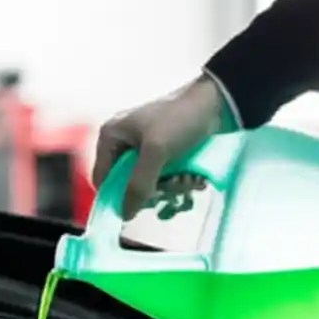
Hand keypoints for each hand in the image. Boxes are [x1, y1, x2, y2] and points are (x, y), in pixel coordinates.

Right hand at [93, 76, 225, 219]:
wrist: (215, 103)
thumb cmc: (179, 120)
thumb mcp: (156, 152)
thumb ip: (138, 184)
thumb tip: (124, 215)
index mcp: (111, 137)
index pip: (103, 179)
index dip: (118, 196)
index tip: (141, 206)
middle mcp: (124, 144)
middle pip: (129, 185)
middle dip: (155, 190)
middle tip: (175, 185)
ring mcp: (145, 150)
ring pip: (150, 185)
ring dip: (172, 188)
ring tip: (190, 179)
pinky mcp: (164, 155)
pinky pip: (165, 179)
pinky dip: (180, 182)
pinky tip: (194, 178)